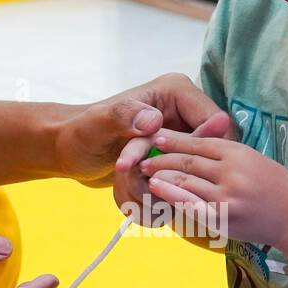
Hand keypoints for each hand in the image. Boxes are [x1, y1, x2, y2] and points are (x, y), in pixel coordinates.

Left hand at [55, 73, 233, 187]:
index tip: (158, 167)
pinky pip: (184, 183)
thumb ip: (122, 116)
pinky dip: (161, 195)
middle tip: (138, 179)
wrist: (70, 152)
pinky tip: (134, 191)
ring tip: (129, 183)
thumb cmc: (80, 134)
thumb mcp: (97, 124)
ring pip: (196, 172)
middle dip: (175, 173)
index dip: (195, 153)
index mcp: (177, 92)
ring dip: (165, 187)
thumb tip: (153, 121)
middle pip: (209, 152)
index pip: (217, 125)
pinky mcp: (175, 156)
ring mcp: (182, 135)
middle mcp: (185, 111)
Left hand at [139, 131, 287, 246]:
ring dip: (162, 177)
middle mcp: (231, 173)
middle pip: (188, 162)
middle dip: (162, 158)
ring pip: (185, 183)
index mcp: (238, 153)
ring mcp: (226, 197)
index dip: (175, 139)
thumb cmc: (274, 185)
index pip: (199, 142)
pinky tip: (158, 190)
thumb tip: (192, 143)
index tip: (157, 137)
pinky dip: (172, 197)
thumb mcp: (252, 158)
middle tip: (144, 156)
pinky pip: (191, 206)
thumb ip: (225, 151)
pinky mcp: (223, 219)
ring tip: (146, 173)